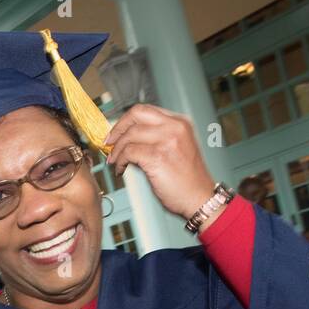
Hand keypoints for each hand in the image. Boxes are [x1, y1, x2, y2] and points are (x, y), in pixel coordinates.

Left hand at [104, 104, 217, 223]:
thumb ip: (157, 138)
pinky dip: (120, 162)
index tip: (116, 132)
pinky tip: (122, 170)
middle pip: (135, 115)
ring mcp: (167, 140)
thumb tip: (128, 138)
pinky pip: (129, 153)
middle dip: (117, 129)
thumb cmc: (188, 179)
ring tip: (115, 162)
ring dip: (117, 150)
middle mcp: (174, 127)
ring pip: (129, 135)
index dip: (126, 121)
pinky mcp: (158, 156)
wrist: (200, 198)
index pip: (145, 110)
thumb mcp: (177, 148)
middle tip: (109, 143)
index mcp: (179, 122)